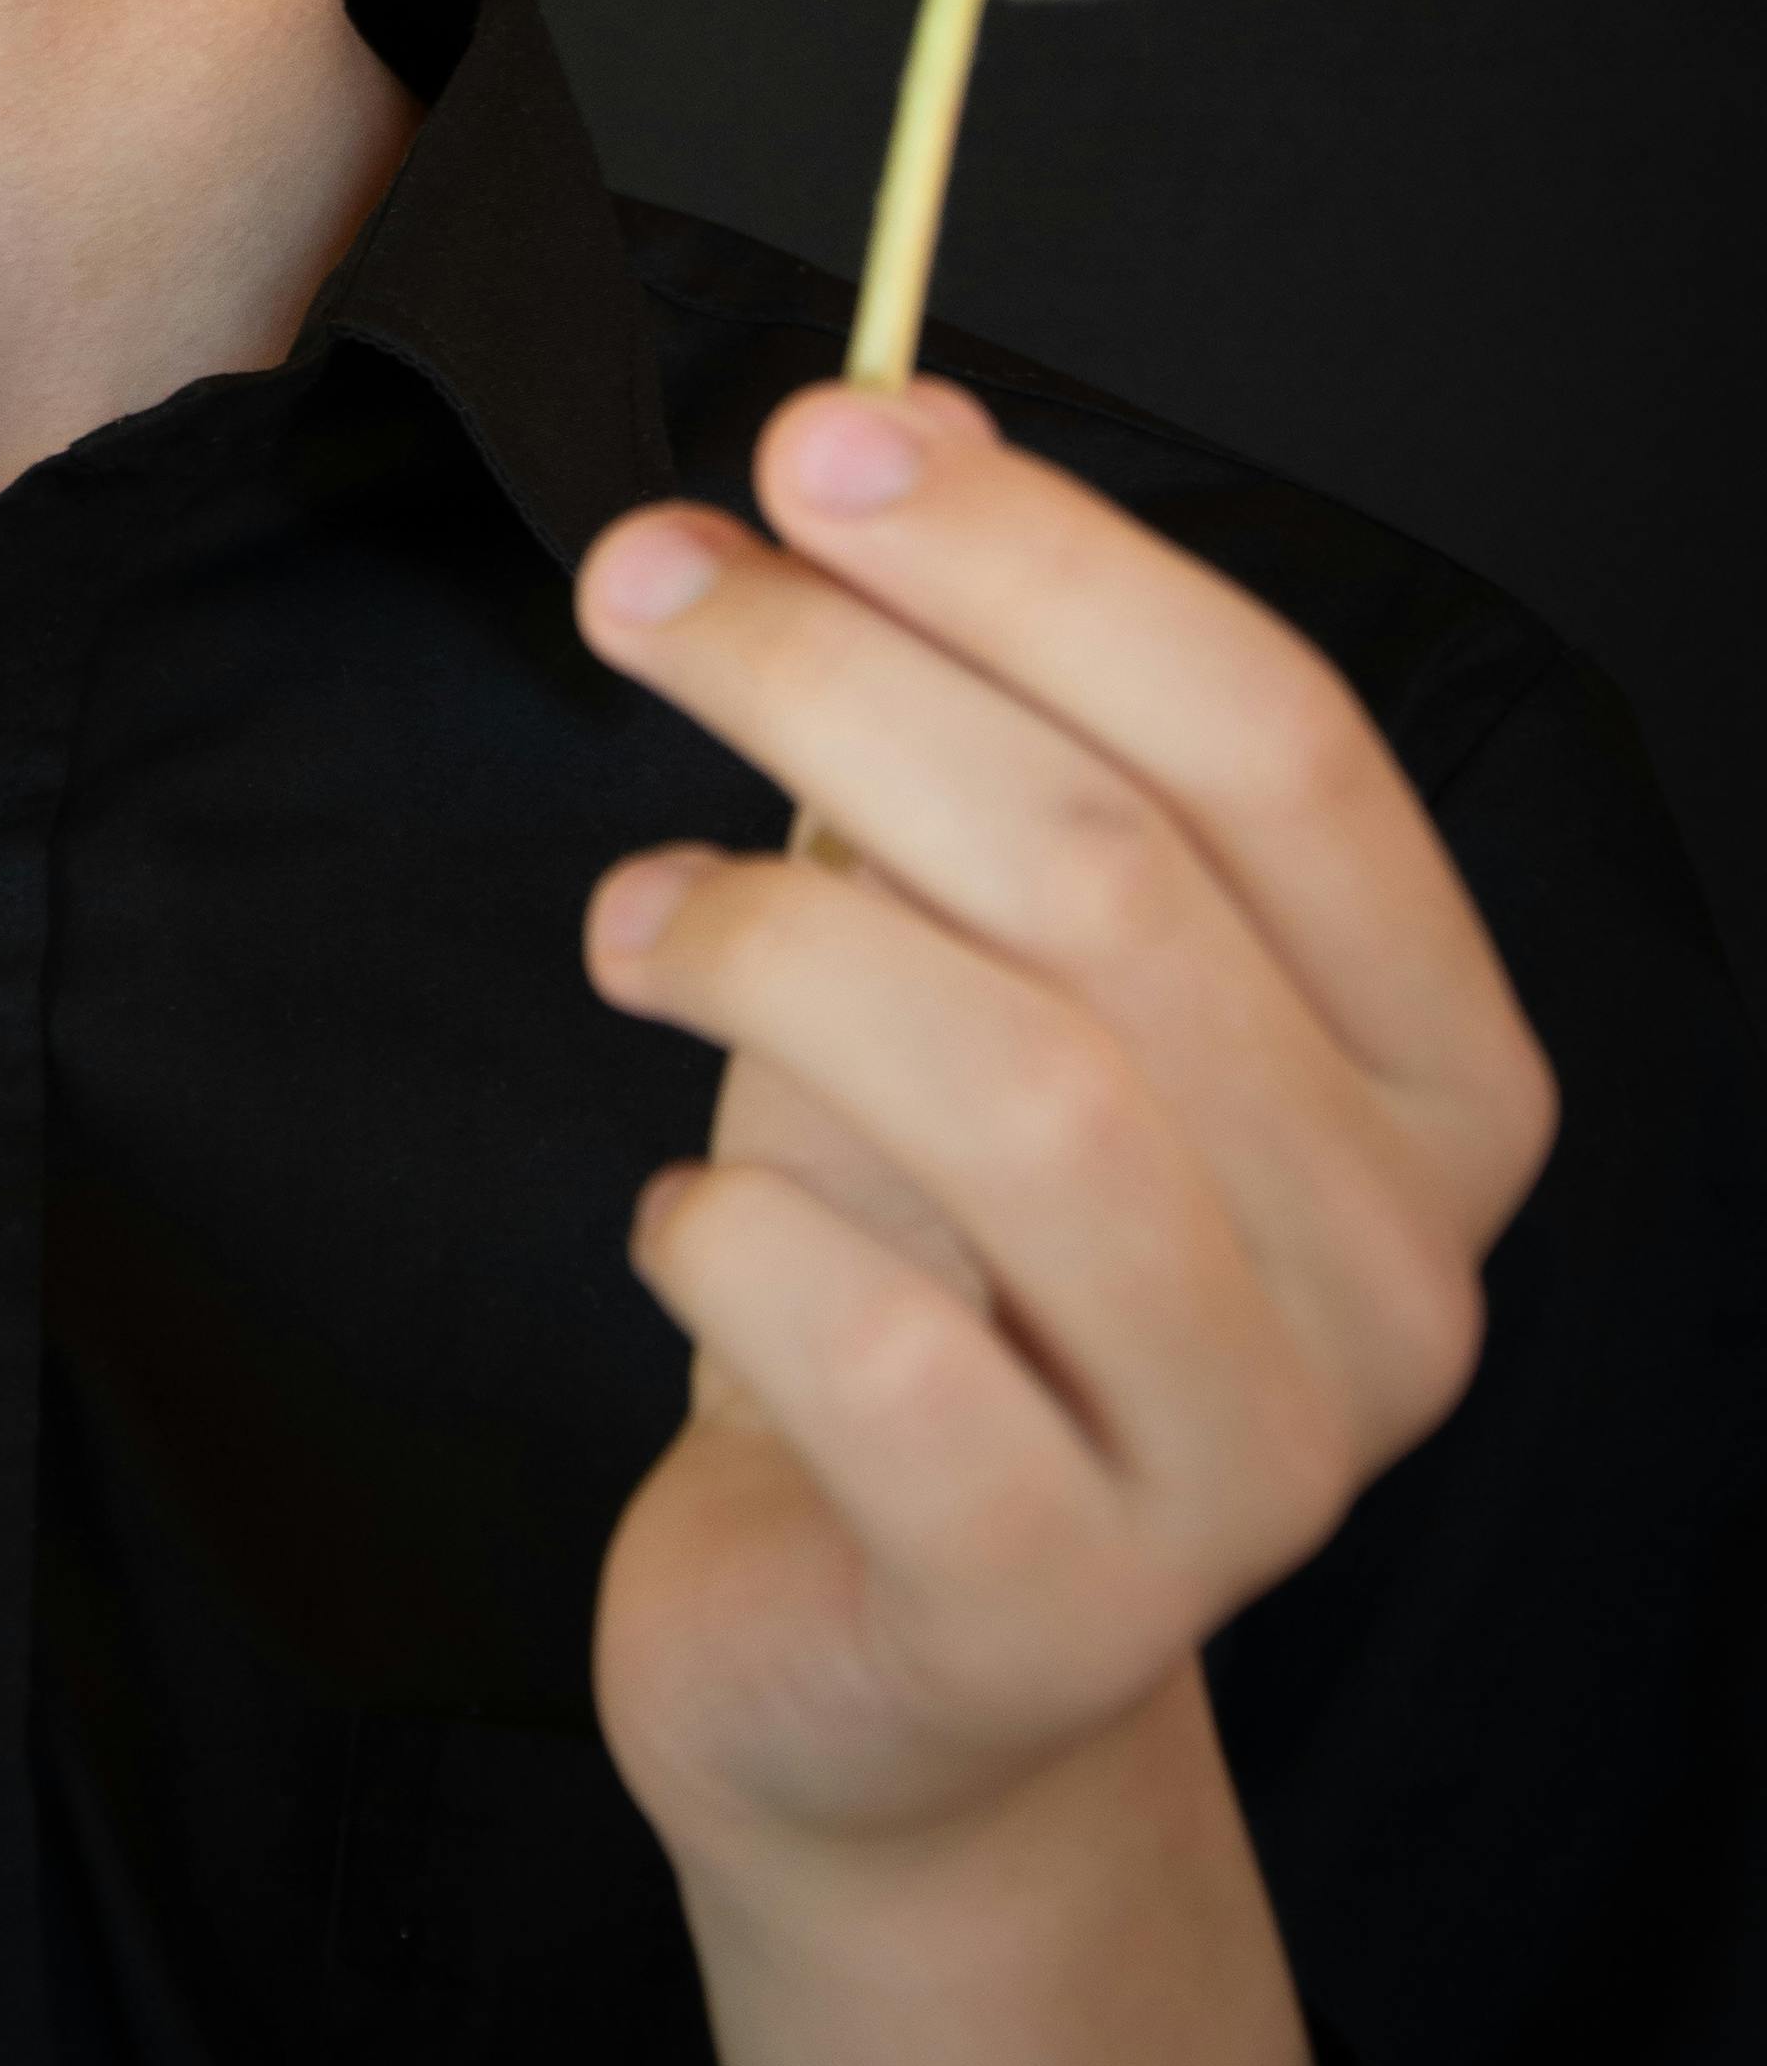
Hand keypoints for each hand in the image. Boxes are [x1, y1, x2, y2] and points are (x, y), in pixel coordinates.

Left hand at [574, 378, 1558, 1872]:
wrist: (883, 1642)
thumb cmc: (931, 1245)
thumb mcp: (968, 951)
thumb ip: (974, 710)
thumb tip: (900, 424)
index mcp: (1437, 1062)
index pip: (1274, 738)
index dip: (1036, 558)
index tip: (814, 438)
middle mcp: (1403, 1263)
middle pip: (1114, 878)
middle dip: (837, 683)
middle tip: (638, 588)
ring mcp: (1257, 1460)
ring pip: (1024, 1095)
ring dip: (772, 940)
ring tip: (628, 919)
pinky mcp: (1057, 1614)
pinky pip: (884, 1358)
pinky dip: (731, 1227)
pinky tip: (673, 1199)